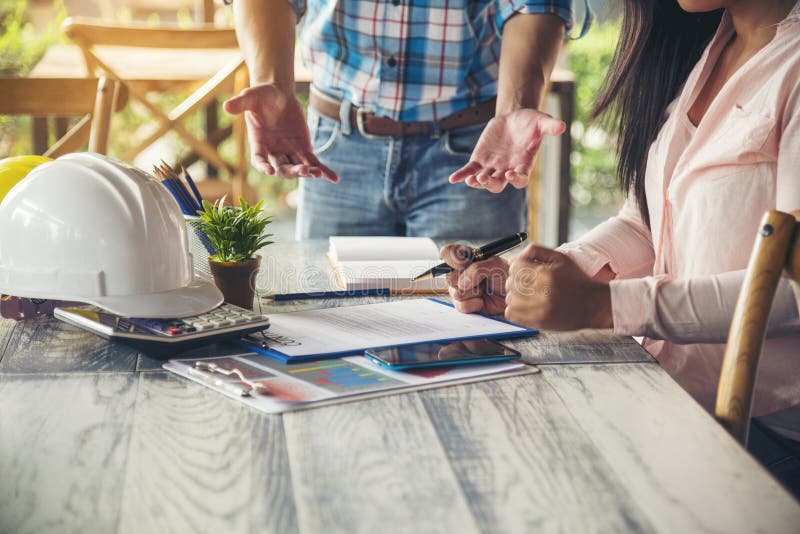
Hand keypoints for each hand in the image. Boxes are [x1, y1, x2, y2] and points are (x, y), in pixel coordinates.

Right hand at [224, 83, 338, 181]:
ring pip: (299, 167)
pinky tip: (334, 179)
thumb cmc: (260, 96)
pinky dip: (323, 170)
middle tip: (304, 170)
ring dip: (309, 172)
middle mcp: (274, 152)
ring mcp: (290, 152)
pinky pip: (314, 162)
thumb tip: (227, 107)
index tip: (270, 171)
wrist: (277, 94)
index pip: (259, 160)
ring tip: (319, 174)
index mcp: (258, 143)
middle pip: (283, 168)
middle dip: (293, 171)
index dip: (263, 167)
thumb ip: (240, 103)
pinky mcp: (303, 148)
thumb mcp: (250, 96)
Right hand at [440, 244, 508, 314]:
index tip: (465, 265)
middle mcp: (459, 273)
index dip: (452, 259)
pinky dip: (475, 304)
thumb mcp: (495, 265)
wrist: (514, 295)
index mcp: (465, 257)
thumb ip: (477, 269)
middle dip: (468, 281)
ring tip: (484, 289)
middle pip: (449, 277)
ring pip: (455, 293)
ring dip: (474, 293)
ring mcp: (459, 289)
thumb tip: (462, 283)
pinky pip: (461, 306)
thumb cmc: (506, 276)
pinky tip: (482, 301)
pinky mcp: (463, 304)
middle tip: (482, 279)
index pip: (447, 252)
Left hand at [448, 108, 564, 192]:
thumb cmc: (530, 122)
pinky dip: (462, 175)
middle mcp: (506, 170)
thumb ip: (550, 126)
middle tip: (484, 178)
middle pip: (498, 185)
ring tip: (470, 180)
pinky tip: (453, 179)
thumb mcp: (541, 121)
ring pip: (483, 180)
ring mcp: (491, 167)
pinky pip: (469, 170)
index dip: (516, 179)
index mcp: (523, 166)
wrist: (514, 118)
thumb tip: (562, 126)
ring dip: (476, 182)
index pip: (520, 180)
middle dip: (490, 183)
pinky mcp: (479, 160)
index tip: (511, 173)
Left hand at [504, 245, 612, 329]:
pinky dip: (513, 309)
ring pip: (509, 299)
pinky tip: (525, 305)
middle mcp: (542, 292)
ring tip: (527, 294)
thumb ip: (535, 251)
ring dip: (515, 295)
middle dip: (516, 280)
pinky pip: (511, 315)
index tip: (524, 269)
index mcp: (546, 274)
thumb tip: (512, 259)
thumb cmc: (576, 279)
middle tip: (527, 282)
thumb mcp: (560, 258)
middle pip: (511, 283)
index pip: (515, 266)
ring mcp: (539, 309)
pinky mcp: (538, 322)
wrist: (593, 304)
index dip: (517, 266)